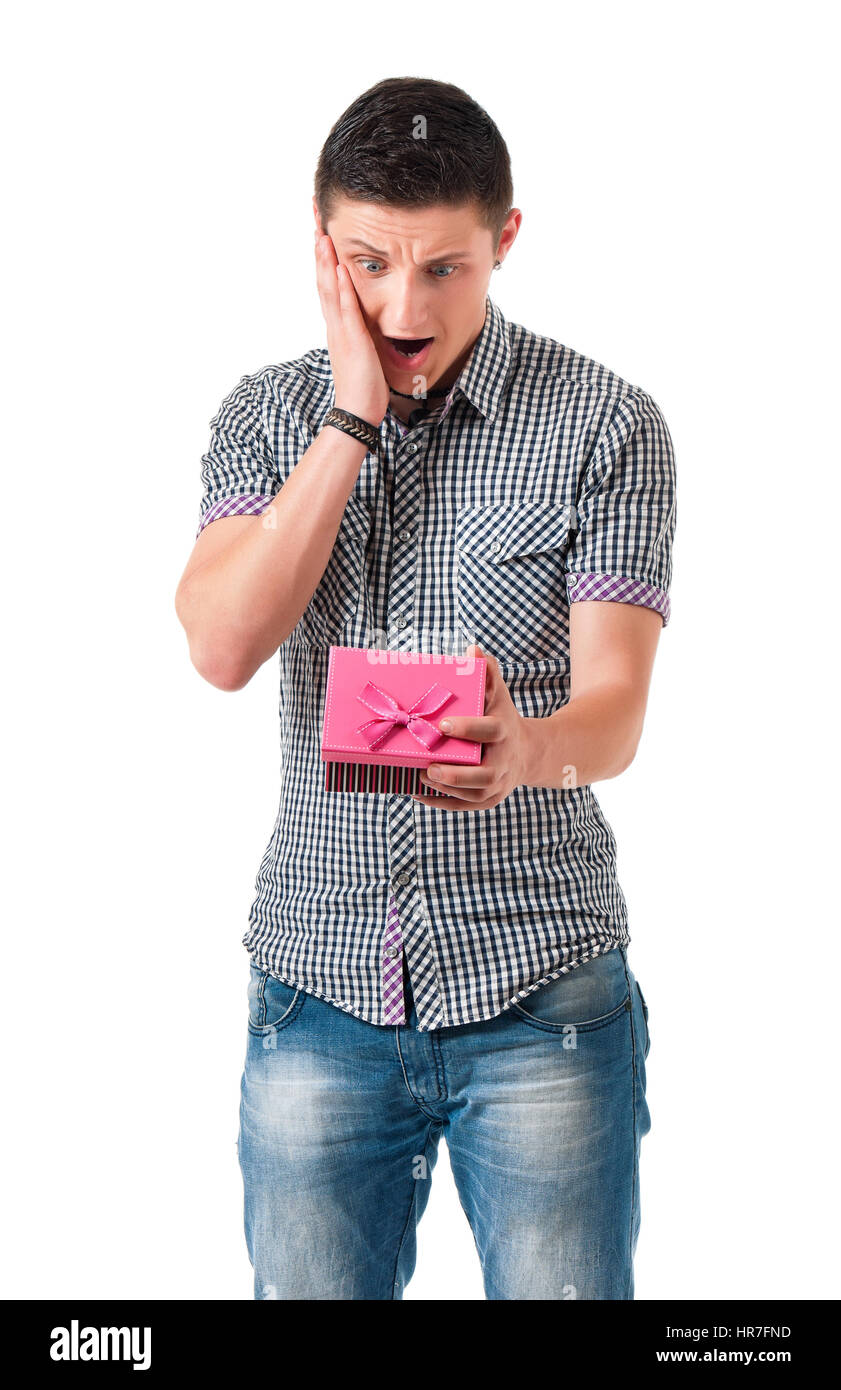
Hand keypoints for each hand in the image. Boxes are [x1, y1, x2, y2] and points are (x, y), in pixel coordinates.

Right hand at [314, 226, 389, 427]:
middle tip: (314, 215)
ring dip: (324, 259)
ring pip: (329, 288)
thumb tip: (365, 320)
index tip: (321, 227)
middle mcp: (335, 323)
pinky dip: (340, 287)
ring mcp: (341, 331)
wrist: (357, 412)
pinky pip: (345, 309)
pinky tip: (338, 267)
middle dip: (319, 245)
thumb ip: (361, 332)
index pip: (328, 282)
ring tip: (322, 231)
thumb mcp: (363, 351)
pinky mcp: (351, 340)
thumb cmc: (364, 386)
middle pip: (322, 277)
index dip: (324, 255)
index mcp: (338, 324)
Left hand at [410, 644, 530, 810]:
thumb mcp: (498, 694)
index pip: (489, 730)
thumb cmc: (501, 717)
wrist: (527, 752)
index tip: (442, 724)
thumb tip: (473, 649)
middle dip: (458, 774)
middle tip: (429, 768)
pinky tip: (418, 793)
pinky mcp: (489, 800)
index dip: (468, 728)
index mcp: (504, 731)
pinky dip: (441, 802)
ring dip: (448, 790)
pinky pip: (466, 806)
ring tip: (420, 778)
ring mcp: (499, 784)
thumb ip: (487, 673)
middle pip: (486, 775)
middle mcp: (504, 761)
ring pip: (475, 794)